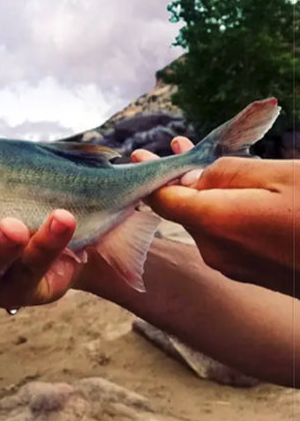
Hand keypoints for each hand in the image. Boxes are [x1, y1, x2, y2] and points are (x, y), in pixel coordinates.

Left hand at [133, 138, 298, 294]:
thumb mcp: (281, 177)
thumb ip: (229, 173)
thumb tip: (194, 176)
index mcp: (216, 225)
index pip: (164, 199)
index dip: (150, 176)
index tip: (138, 156)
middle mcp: (216, 252)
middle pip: (185, 210)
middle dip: (180, 178)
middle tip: (175, 147)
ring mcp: (235, 267)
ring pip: (206, 222)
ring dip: (203, 193)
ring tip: (206, 164)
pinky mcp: (254, 273)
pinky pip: (226, 236)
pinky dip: (222, 211)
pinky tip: (235, 193)